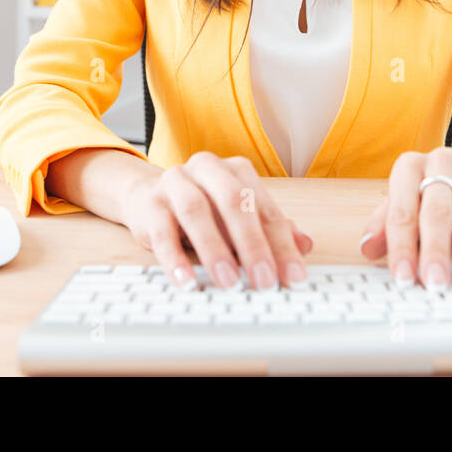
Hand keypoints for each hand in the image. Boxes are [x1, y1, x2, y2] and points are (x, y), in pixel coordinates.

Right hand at [120, 152, 312, 291]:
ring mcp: (175, 182)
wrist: (147, 197)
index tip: (293, 277)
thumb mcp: (238, 219)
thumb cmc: (203, 209)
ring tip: (228, 282)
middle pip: (234, 201)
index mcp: (236, 170)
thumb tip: (305, 246)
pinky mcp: (149, 204)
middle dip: (253, 244)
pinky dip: (175, 259)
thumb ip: (270, 230)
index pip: (265, 208)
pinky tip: (186, 282)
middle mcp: (207, 169)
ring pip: (196, 210)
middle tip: (264, 280)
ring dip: (215, 249)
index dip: (282, 244)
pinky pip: (161, 231)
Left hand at [357, 145, 451, 288]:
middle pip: (436, 210)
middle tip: (435, 282)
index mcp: (408, 168)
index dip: (402, 247)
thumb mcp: (404, 204)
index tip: (404, 277)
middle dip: (435, 250)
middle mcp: (439, 163)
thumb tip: (367, 249)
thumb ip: (385, 226)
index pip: (401, 212)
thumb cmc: (428, 193)